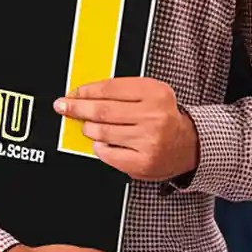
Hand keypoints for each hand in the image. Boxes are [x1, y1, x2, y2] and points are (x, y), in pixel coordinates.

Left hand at [54, 77, 197, 181]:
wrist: (188, 145)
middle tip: (64, 107)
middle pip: (103, 110)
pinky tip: (102, 143)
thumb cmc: (164, 118)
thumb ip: (122, 92)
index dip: (86, 91)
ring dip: (89, 129)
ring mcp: (148, 141)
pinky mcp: (142, 162)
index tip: (73, 93)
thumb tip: (85, 95)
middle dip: (78, 108)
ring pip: (103, 132)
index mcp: (156, 93)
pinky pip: (108, 154)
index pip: (111, 88)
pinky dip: (99, 148)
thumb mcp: (151, 95)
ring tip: (88, 127)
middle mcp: (154, 116)